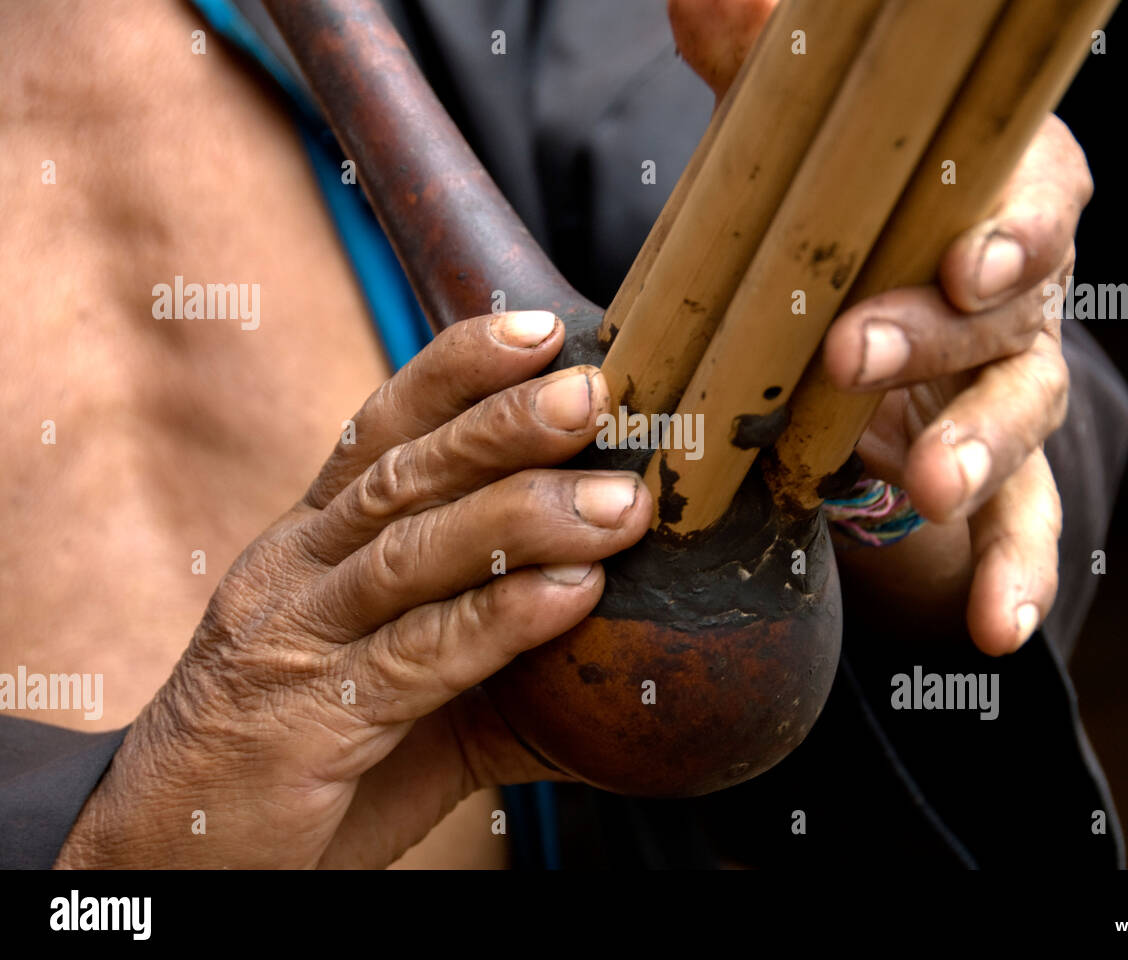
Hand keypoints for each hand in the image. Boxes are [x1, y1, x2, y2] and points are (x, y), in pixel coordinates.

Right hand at [56, 311, 651, 867]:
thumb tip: (594, 605)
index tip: (539, 333)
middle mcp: (295, 572)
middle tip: (590, 393)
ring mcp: (294, 640)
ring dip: (521, 518)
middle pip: (401, 476)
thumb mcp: (380, 670)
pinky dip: (496, 621)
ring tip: (616, 501)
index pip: (379, 432)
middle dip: (501, 427)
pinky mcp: (309, 720)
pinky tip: (569, 595)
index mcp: (309, 545)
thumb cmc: (298, 749)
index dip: (456, 372)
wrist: (175, 851)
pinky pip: (414, 659)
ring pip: (410, 553)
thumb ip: (474, 631)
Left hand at [671, 1, 1090, 654]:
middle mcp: (1016, 292)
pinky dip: (1015, 576)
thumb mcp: (798, 140)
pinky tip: (996, 633)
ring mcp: (1011, 386)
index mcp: (987, 197)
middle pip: (1001, 312)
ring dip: (977, 453)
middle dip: (935, 336)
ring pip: (1021, 417)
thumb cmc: (836, 216)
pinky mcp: (997, 472)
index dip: (1004, 228)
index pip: (1023, 199)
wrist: (864, 301)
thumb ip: (764, 64)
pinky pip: (1027, 528)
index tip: (959, 258)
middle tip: (857, 356)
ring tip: (929, 488)